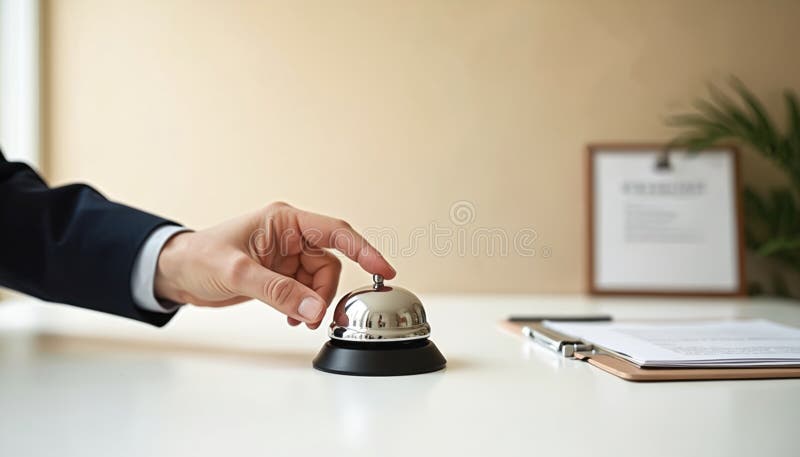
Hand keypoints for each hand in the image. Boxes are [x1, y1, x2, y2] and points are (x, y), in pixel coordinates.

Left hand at [154, 202, 394, 327]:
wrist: (175, 274)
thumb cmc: (198, 257)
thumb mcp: (238, 273)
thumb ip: (278, 291)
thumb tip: (314, 308)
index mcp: (284, 221)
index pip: (336, 232)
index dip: (364, 250)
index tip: (384, 271)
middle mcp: (290, 235)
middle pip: (330, 263)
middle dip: (325, 291)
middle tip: (312, 315)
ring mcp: (286, 256)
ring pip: (320, 280)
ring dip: (314, 301)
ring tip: (298, 318)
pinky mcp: (281, 274)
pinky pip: (306, 290)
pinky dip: (304, 305)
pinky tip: (293, 316)